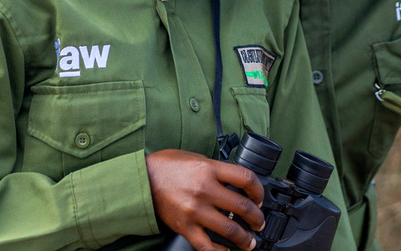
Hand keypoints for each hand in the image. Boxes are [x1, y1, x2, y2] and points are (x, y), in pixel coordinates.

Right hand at [147, 149, 265, 250]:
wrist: (141, 179)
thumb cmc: (167, 166)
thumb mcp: (196, 158)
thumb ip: (217, 170)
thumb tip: (237, 183)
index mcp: (209, 169)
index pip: (246, 179)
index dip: (259, 191)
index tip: (259, 198)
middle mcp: (204, 190)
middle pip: (242, 206)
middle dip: (256, 218)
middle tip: (259, 223)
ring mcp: (195, 210)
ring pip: (229, 230)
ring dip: (244, 238)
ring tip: (249, 241)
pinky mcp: (185, 226)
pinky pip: (207, 245)